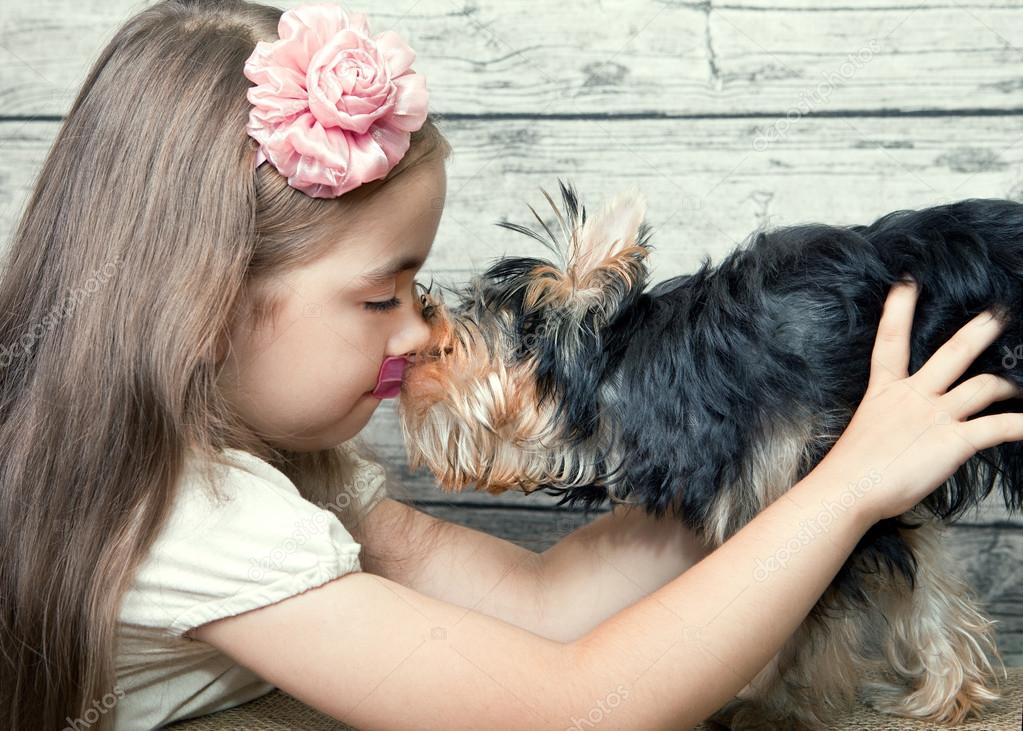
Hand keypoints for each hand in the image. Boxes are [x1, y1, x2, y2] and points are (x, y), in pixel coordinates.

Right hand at [814, 277, 1022, 523]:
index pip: (890, 342)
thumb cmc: (852, 468)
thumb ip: (886, 422)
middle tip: (998, 313)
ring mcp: (935, 416)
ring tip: (1022, 381)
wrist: (849, 488)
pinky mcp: (955, 440)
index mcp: (884, 391)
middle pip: (951, 354)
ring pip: (983, 386)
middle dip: (978, 331)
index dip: (898, 310)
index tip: (906, 283)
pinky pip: (999, 427)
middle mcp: (912, 397)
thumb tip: (898, 431)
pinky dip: (1021, 425)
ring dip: (1009, 382)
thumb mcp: (865, 433)